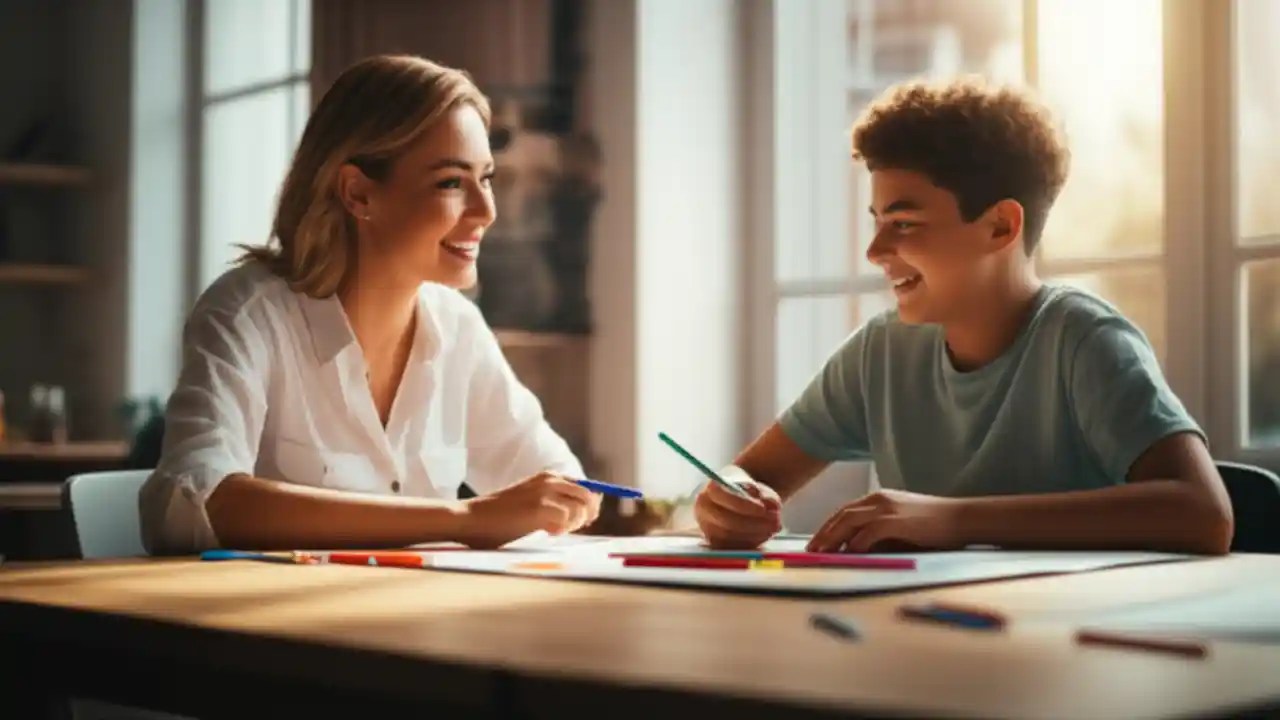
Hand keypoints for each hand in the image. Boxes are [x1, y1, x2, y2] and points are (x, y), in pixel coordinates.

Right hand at [458, 472, 600, 548]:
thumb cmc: (501, 515)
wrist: (473, 517)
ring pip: (581, 509)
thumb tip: (588, 513)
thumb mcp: (532, 502)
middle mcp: (550, 479)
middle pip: (589, 497)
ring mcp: (546, 492)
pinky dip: (561, 529)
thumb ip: (557, 502)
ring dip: (573, 524)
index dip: (589, 505)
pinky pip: (567, 520)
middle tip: (569, 528)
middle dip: (587, 516)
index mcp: (549, 476)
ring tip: (552, 529)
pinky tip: (546, 531)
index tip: (584, 520)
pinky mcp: (540, 507)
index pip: (587, 486)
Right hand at [694, 479, 782, 548]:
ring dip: (755, 534)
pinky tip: (765, 535)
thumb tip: (771, 504)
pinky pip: (731, 547)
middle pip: (725, 520)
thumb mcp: (757, 486)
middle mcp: (704, 509)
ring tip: (774, 528)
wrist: (738, 500)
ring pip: (729, 536)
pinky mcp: (714, 543)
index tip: (762, 508)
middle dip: (753, 523)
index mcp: (712, 488)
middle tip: (776, 522)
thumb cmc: (746, 491)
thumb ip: (764, 494)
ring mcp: (707, 528)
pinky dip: (750, 542)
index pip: (722, 495)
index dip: (742, 504)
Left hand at [807, 490, 965, 552]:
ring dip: (831, 539)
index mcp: (879, 499)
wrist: (962, 518)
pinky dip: (855, 544)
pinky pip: (867, 533)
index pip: (844, 512)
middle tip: (810, 551)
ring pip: (848, 522)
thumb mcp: (902, 525)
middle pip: (841, 515)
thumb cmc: (935, 526)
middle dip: (823, 534)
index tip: (816, 542)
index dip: (828, 527)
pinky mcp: (895, 521)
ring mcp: (886, 508)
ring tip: (820, 554)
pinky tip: (847, 556)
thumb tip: (857, 549)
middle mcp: (878, 499)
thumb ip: (880, 534)